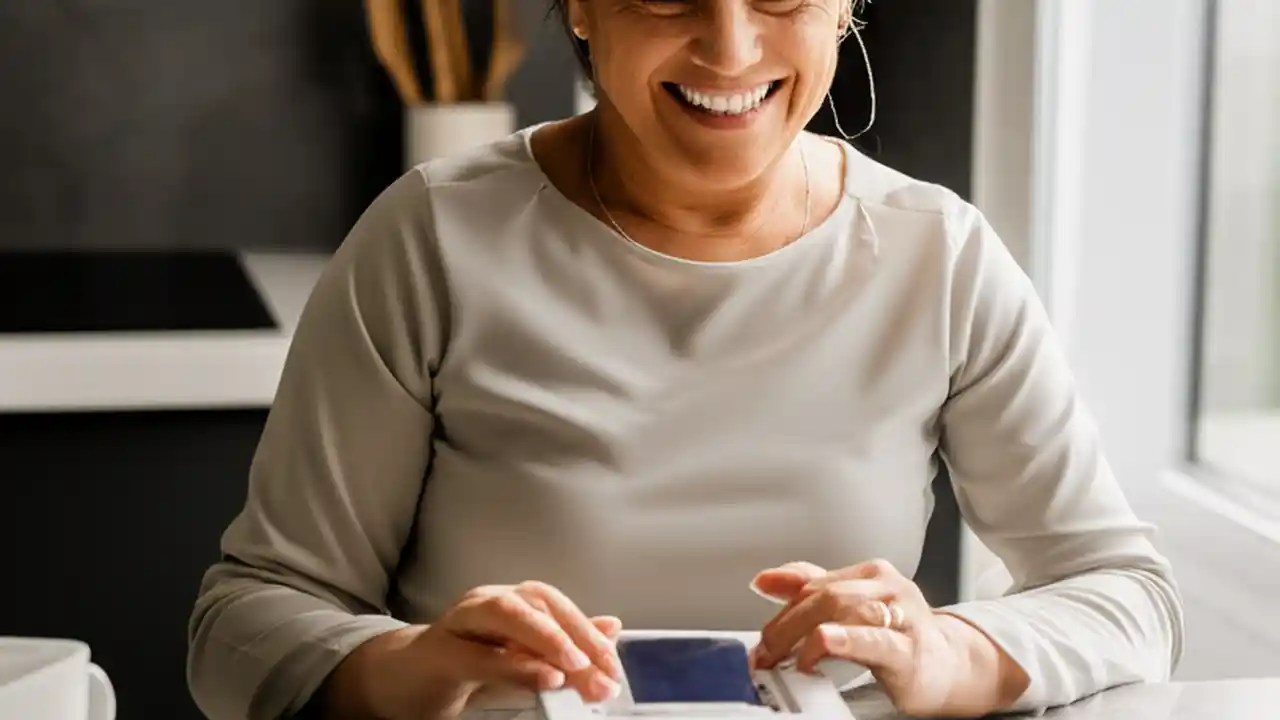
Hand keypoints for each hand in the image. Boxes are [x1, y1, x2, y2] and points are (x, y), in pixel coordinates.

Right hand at [322, 581, 623, 718]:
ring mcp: (461, 622)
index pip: (558, 606)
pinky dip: (515, 665)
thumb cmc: (466, 665)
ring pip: (507, 615)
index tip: (614, 667)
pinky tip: (544, 677)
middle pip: (538, 603)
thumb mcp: (522, 658)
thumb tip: (611, 628)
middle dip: (576, 636)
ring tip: (575, 665)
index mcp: (512, 601)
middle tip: (604, 670)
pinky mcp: (439, 652)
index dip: (589, 632)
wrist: (403, 680)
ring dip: (547, 638)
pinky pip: (479, 653)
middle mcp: (487, 601)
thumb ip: (563, 646)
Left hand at [750, 560, 1027, 717]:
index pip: (813, 584)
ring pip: (845, 610)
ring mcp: (902, 616)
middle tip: (766, 653)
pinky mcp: (910, 650)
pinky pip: (875, 640)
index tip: (761, 642)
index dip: (780, 612)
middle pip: (824, 597)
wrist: (952, 666)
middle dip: (786, 626)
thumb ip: (810, 590)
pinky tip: (824, 642)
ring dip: (805, 634)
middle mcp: (887, 587)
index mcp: (870, 574)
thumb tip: (764, 580)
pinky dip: (845, 639)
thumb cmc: (901, 637)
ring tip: (786, 657)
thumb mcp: (853, 608)